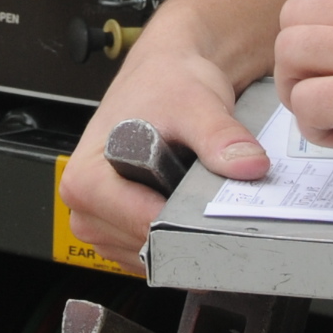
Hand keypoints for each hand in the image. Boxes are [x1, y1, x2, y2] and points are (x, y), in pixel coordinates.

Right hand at [61, 21, 271, 261]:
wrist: (165, 77)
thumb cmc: (165, 87)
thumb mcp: (195, 105)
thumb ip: (221, 137)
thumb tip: (248, 165)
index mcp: (86, 177)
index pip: (138, 224)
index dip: (182, 220)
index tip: (211, 211)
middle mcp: (84, 205)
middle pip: (144, 245)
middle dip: (183, 228)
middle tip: (207, 198)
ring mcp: (100, 222)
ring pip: (149, 256)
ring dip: (178, 233)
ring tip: (191, 195)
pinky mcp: (119, 232)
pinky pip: (151, 255)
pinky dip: (173, 237)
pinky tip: (184, 206)